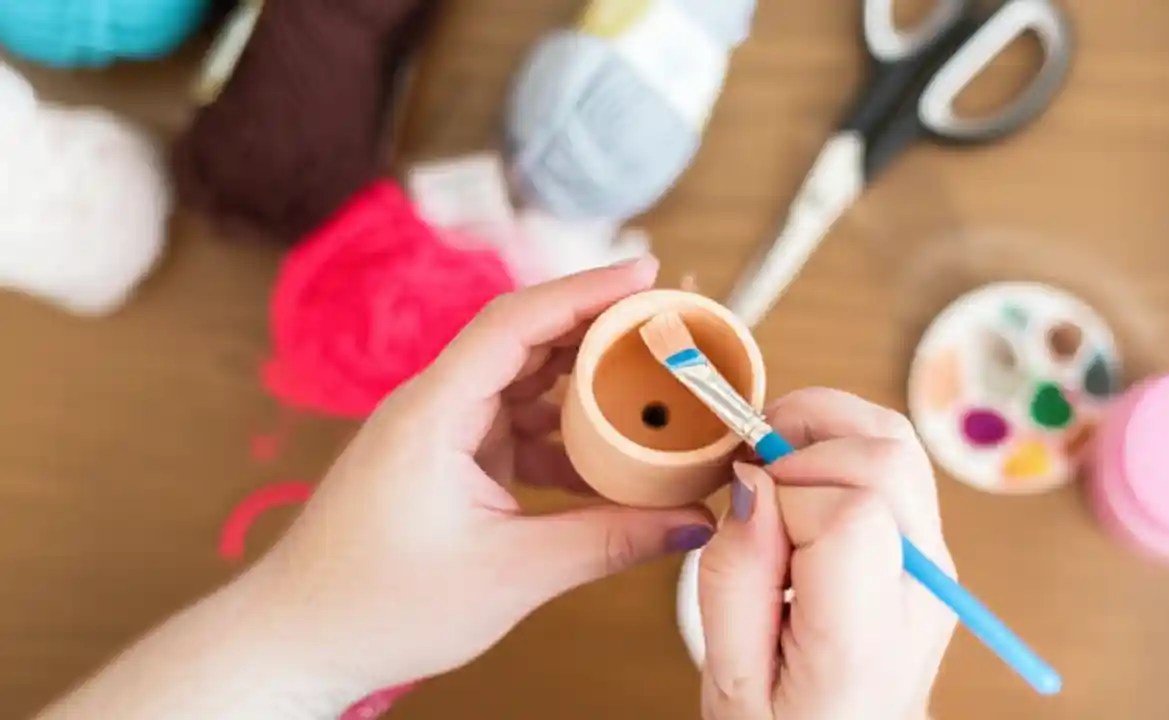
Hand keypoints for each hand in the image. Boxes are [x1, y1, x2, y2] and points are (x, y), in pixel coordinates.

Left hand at [250, 256, 714, 703]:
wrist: (298, 640)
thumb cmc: (377, 605)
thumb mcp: (511, 575)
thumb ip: (607, 541)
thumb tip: (692, 519)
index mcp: (433, 412)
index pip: (516, 322)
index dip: (586, 290)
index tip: (648, 273)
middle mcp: (434, 407)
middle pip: (528, 343)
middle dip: (600, 333)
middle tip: (670, 330)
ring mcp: (439, 433)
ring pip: (527, 388)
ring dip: (587, 391)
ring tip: (654, 391)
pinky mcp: (446, 462)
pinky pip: (516, 431)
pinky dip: (564, 441)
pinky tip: (611, 462)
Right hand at [698, 388, 955, 719]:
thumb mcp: (731, 681)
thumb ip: (736, 578)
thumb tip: (751, 478)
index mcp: (868, 636)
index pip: (851, 510)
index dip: (785, 494)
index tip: (743, 513)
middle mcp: (920, 589)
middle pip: (890, 456)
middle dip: (808, 433)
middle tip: (751, 460)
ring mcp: (933, 564)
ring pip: (899, 443)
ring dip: (827, 429)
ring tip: (772, 460)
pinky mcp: (925, 549)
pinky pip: (895, 467)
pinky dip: (840, 448)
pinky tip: (796, 480)